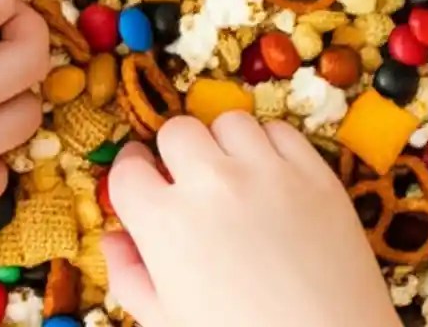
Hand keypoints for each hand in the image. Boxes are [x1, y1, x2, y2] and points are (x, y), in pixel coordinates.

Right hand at [105, 114, 398, 326]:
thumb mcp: (167, 321)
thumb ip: (130, 278)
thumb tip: (113, 239)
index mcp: (166, 223)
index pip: (128, 169)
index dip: (130, 173)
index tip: (140, 180)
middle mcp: (213, 184)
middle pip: (177, 131)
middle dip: (174, 153)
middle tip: (187, 181)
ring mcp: (268, 172)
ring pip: (228, 121)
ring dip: (222, 143)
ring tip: (231, 174)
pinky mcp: (315, 173)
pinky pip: (279, 130)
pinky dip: (268, 144)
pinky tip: (269, 174)